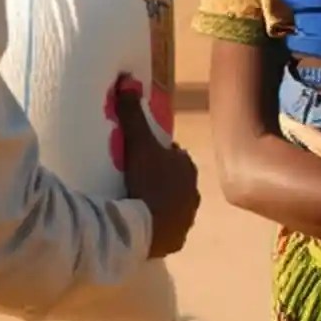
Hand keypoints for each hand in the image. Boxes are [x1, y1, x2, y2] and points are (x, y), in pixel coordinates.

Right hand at [114, 75, 199, 257]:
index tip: (142, 156)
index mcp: (186, 168)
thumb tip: (127, 80)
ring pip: (174, 205)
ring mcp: (187, 218)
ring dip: (160, 203)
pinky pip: (167, 229)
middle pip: (175, 181)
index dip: (159, 155)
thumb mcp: (138, 143)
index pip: (174, 156)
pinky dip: (158, 226)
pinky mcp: (177, 240)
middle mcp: (193, 193)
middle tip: (138, 179)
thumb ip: (133, 113)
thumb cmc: (147, 181)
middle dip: (162, 179)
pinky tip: (142, 224)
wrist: (147, 227)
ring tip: (138, 202)